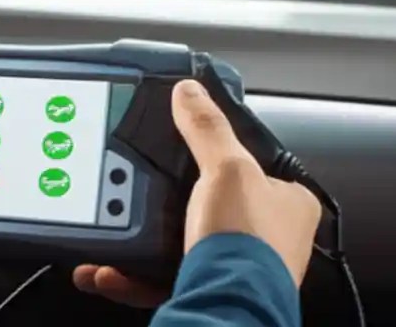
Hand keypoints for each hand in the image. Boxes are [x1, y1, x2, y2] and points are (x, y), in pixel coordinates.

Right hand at [73, 79, 321, 302]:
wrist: (227, 310)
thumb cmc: (249, 246)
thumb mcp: (228, 168)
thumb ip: (206, 128)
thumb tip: (190, 91)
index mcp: (288, 205)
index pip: (253, 167)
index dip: (219, 156)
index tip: (184, 150)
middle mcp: (267, 239)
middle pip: (208, 204)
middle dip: (165, 201)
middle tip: (135, 189)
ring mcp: (234, 267)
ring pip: (178, 242)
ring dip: (140, 237)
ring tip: (111, 228)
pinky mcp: (203, 290)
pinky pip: (158, 276)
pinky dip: (129, 273)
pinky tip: (107, 267)